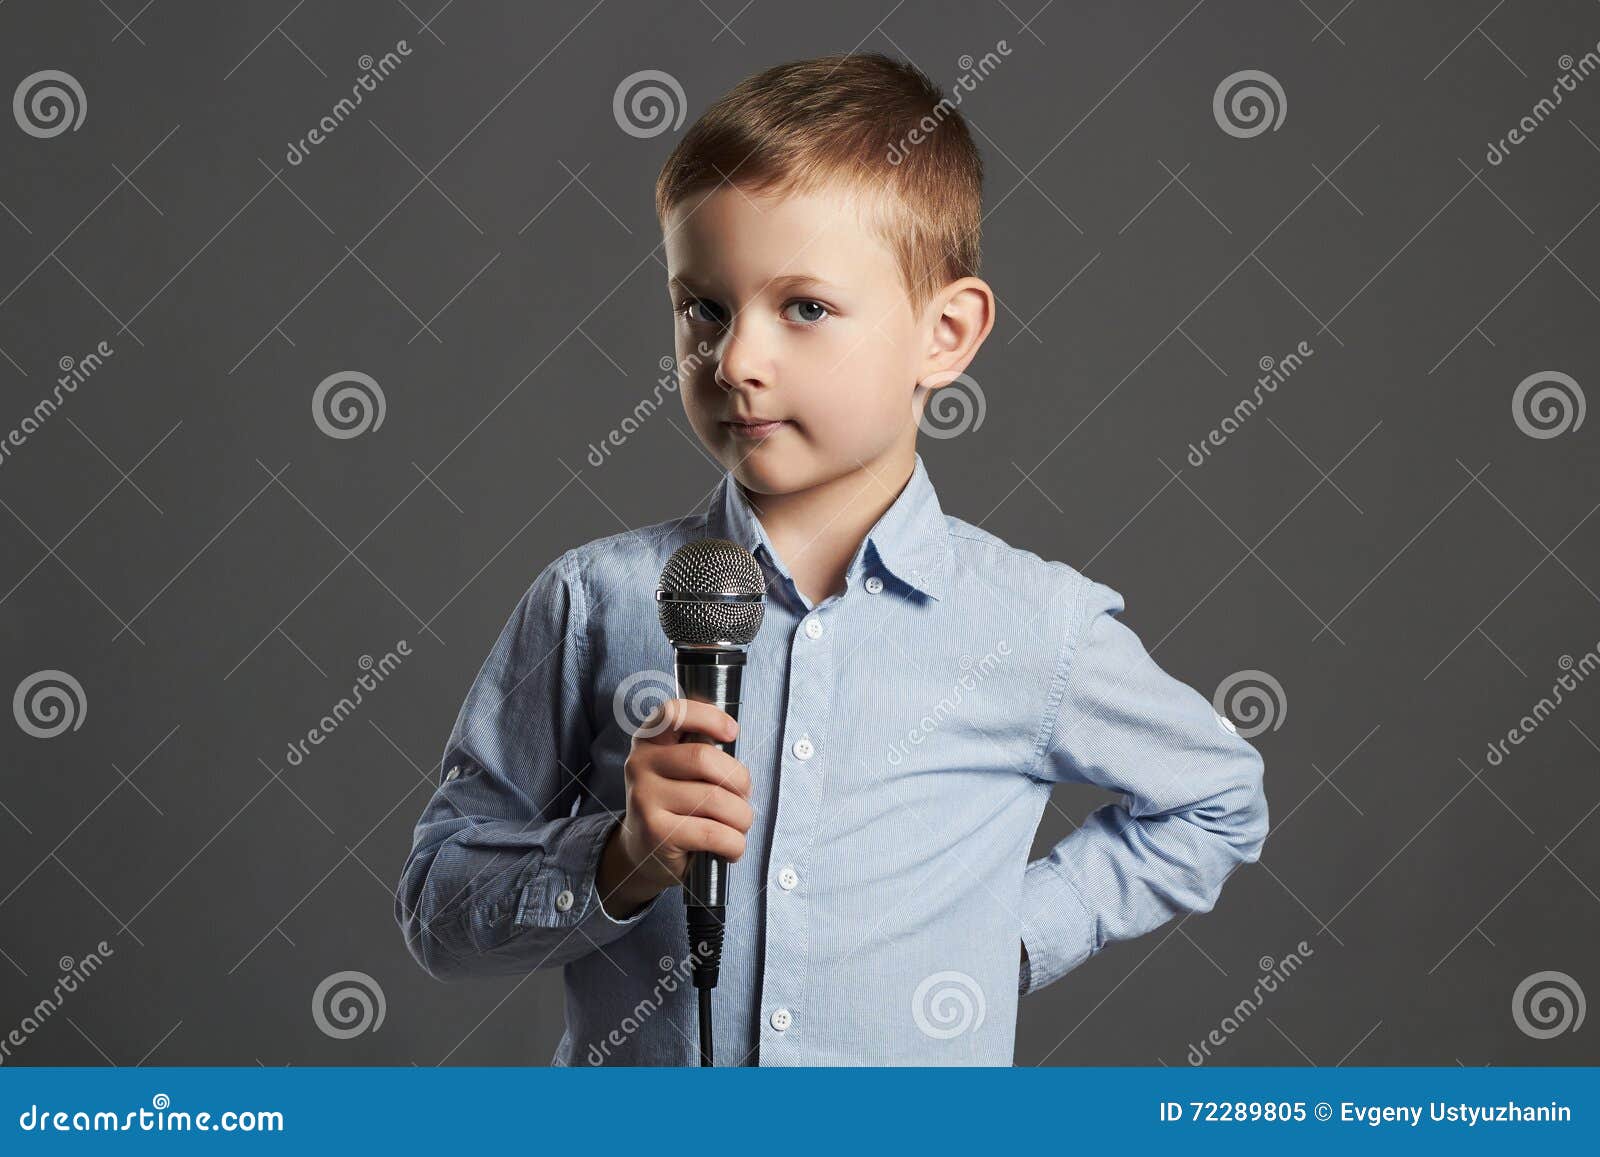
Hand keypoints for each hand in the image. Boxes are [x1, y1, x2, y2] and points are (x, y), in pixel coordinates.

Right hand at [597, 698, 753, 918]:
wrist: (644, 853)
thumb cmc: (676, 805)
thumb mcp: (678, 770)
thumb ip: (698, 748)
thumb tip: (730, 735)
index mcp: (648, 741)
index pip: (673, 713)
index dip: (709, 717)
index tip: (733, 732)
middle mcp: (639, 765)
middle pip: (703, 758)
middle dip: (739, 779)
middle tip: (744, 795)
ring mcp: (644, 798)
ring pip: (715, 799)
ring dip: (741, 816)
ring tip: (739, 825)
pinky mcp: (656, 833)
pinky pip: (713, 833)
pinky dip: (734, 843)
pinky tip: (731, 847)